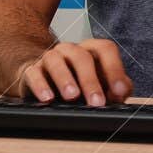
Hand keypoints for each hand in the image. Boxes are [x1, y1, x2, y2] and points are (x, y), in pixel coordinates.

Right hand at [13, 39, 132, 106]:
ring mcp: (49, 58)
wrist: (40, 77)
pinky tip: (47, 98)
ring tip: (72, 96)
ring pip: (56, 61)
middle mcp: (70, 50)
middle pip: (81, 57)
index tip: (119, 91)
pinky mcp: (31, 71)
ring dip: (65, 79)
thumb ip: (116, 87)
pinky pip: (34, 74)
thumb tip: (122, 93)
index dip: (114, 69)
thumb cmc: (76, 82)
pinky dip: (40, 85)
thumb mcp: (100, 84)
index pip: (105, 49)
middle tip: (97, 103)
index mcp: (90, 50)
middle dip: (90, 81)